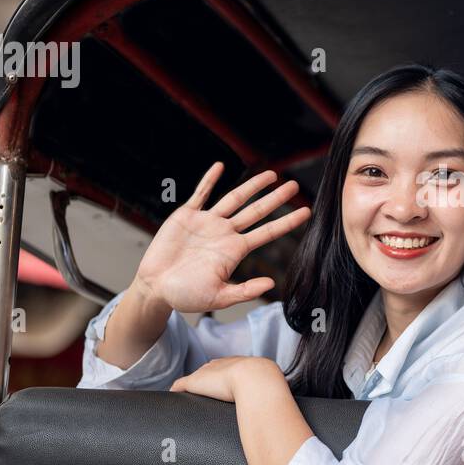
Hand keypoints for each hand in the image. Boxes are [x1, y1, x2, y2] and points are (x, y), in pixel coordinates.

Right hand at [134, 161, 310, 313]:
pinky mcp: (186, 216)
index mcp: (234, 250)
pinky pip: (201, 194)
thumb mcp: (218, 297)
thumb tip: (271, 284)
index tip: (307, 213)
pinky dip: (209, 180)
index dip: (287, 222)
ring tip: (271, 174)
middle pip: (256, 211)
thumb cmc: (185, 295)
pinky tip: (220, 167)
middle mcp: (225, 233)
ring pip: (234, 199)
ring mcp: (207, 223)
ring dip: (251, 186)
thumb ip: (244, 291)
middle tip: (294, 185)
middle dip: (275, 198)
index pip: (267, 232)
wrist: (155, 287)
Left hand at [169, 356, 283, 402]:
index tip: (222, 385)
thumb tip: (285, 413)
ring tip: (186, 395)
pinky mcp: (195, 383)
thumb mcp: (272, 386)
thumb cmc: (267, 385)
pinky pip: (181, 385)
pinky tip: (172, 396)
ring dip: (190, 386)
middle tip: (205, 391)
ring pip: (195, 378)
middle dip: (207, 379)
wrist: (256, 379)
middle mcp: (221, 365)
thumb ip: (275, 396)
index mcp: (239, 364)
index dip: (223, 376)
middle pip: (210, 370)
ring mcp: (208, 374)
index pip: (227, 368)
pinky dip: (177, 390)